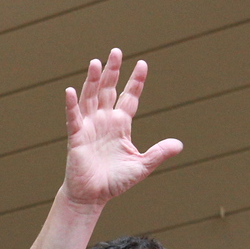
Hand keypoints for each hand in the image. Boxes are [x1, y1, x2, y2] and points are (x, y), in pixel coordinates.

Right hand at [62, 49, 181, 207]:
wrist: (93, 197)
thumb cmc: (115, 182)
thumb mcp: (142, 166)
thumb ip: (158, 153)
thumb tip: (179, 144)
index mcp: (120, 125)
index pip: (129, 97)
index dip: (135, 81)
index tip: (142, 64)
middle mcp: (104, 121)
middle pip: (108, 89)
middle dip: (112, 71)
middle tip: (115, 51)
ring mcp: (89, 127)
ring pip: (90, 97)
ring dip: (92, 80)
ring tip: (95, 62)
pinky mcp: (76, 137)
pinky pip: (73, 117)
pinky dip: (71, 105)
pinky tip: (70, 91)